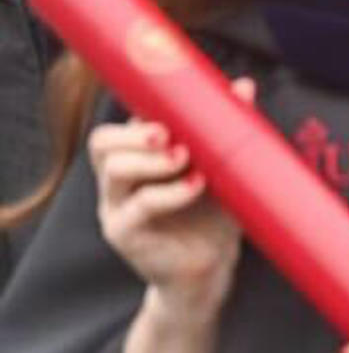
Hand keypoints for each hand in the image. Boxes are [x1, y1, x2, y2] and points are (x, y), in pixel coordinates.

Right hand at [92, 77, 255, 318]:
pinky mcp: (125, 234)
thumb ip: (228, 129)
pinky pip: (138, 207)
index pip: (123, 123)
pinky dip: (169, 192)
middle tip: (167, 132)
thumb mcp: (224, 168)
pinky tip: (196, 185)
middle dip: (134, 132)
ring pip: (114, 170)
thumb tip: (242, 86)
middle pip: (102, 142)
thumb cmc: (214, 213)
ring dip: (151, 159)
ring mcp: (117, 207)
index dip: (140, 109)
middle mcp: (119, 180)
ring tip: (185, 157)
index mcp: (137, 157)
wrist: (212, 267)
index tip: (171, 101)